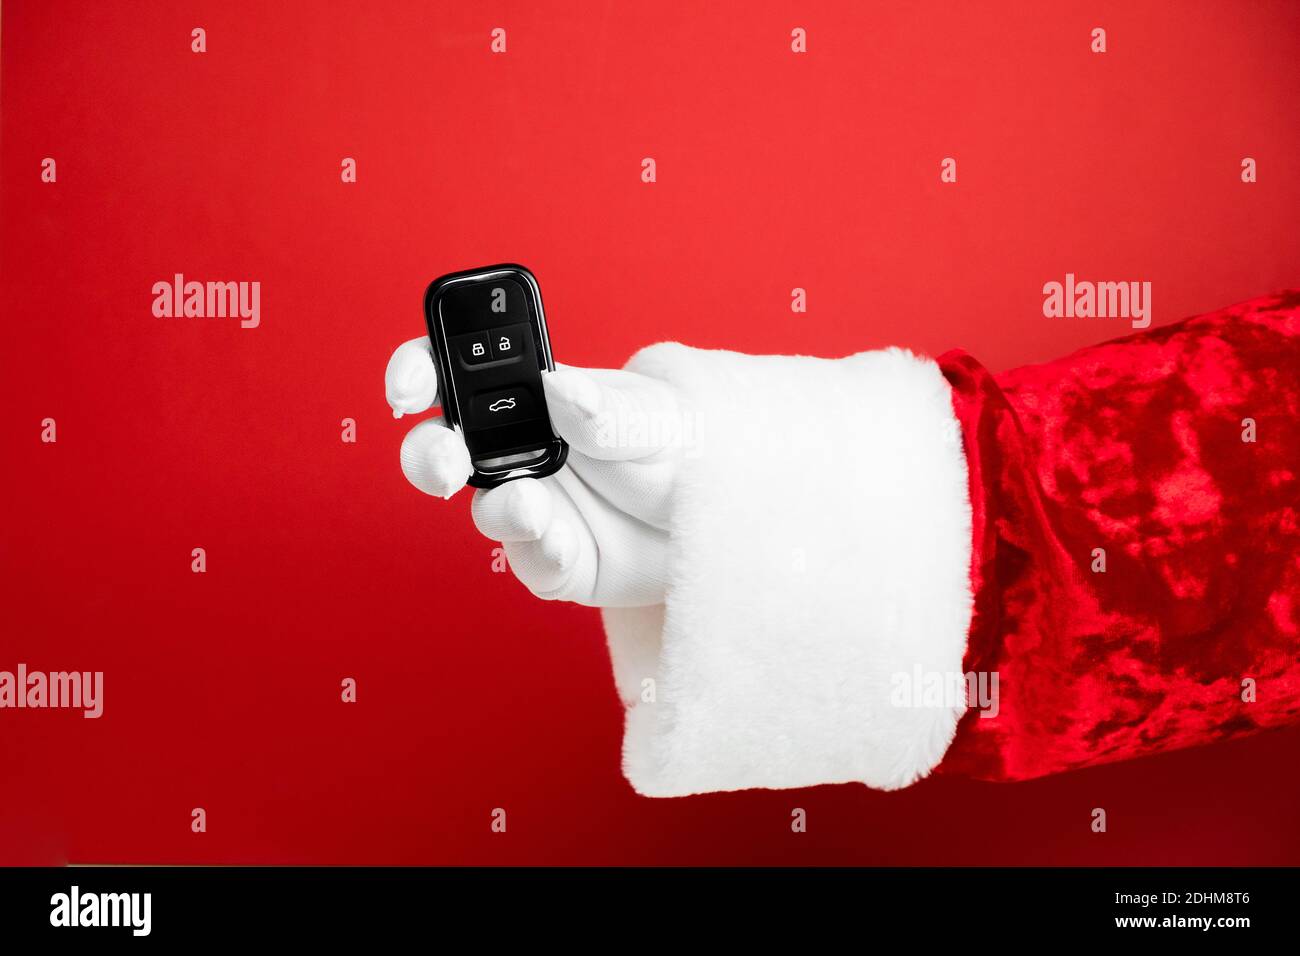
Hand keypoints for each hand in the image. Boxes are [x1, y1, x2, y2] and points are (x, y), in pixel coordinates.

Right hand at [384, 337, 679, 606]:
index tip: (409, 388)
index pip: (454, 370)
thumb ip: (611, 409)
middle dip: (428, 455)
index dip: (417, 371)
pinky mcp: (562, 561)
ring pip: (486, 510)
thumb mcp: (663, 417)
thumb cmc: (693, 443)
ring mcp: (539, 508)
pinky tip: (564, 545)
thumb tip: (558, 385)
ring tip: (529, 504)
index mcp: (536, 394)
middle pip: (444, 448)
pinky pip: (534, 562)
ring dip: (498, 507)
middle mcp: (522, 451)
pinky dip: (541, 555)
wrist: (736, 511)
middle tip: (446, 463)